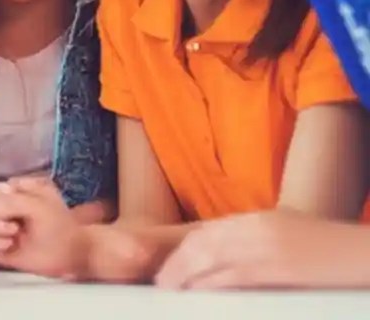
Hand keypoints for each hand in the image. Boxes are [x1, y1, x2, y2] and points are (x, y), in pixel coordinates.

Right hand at [0, 177, 90, 278]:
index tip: (12, 202)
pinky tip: (10, 244)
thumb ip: (8, 201)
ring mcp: (2, 229)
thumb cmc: (59, 225)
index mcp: (16, 192)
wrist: (72, 254)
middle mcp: (6, 208)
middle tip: (14, 220)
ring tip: (15, 232)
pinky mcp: (0, 248)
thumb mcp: (37, 205)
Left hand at [156, 209, 369, 289]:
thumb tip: (226, 256)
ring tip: (171, 290)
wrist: (364, 254)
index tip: (170, 265)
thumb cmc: (330, 250)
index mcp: (259, 218)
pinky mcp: (279, 267)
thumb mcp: (288, 233)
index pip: (208, 231)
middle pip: (202, 243)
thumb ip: (258, 238)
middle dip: (176, 263)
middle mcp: (258, 227)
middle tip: (162, 282)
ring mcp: (268, 245)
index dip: (183, 249)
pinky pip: (234, 275)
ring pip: (211, 257)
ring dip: (184, 274)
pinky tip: (196, 293)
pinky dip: (210, 283)